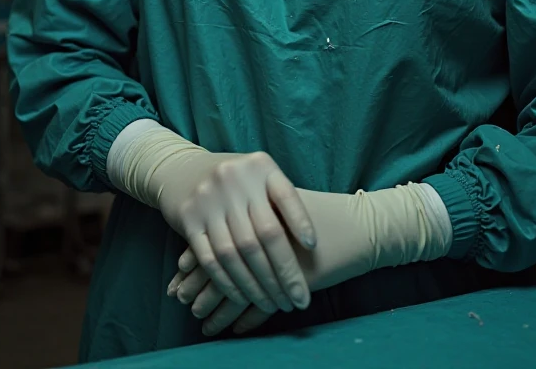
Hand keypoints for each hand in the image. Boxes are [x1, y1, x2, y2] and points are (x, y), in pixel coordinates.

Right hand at [158, 150, 316, 314]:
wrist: (180, 169)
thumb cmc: (235, 181)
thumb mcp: (258, 177)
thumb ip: (280, 201)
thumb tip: (310, 244)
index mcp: (258, 166)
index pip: (286, 197)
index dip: (301, 222)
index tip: (313, 248)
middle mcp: (234, 179)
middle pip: (264, 234)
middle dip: (283, 273)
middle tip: (297, 300)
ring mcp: (208, 198)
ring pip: (237, 252)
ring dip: (257, 286)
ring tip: (274, 305)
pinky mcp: (188, 218)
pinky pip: (211, 259)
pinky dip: (229, 283)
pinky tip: (244, 298)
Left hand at [168, 181, 451, 336]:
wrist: (358, 223)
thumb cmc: (318, 213)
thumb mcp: (279, 205)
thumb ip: (249, 212)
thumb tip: (207, 228)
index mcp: (256, 209)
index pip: (216, 240)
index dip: (194, 264)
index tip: (177, 281)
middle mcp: (265, 233)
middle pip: (223, 265)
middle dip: (201, 288)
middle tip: (181, 302)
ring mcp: (281, 258)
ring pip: (240, 288)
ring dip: (219, 308)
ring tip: (202, 323)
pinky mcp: (297, 278)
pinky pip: (265, 306)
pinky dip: (248, 319)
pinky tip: (236, 331)